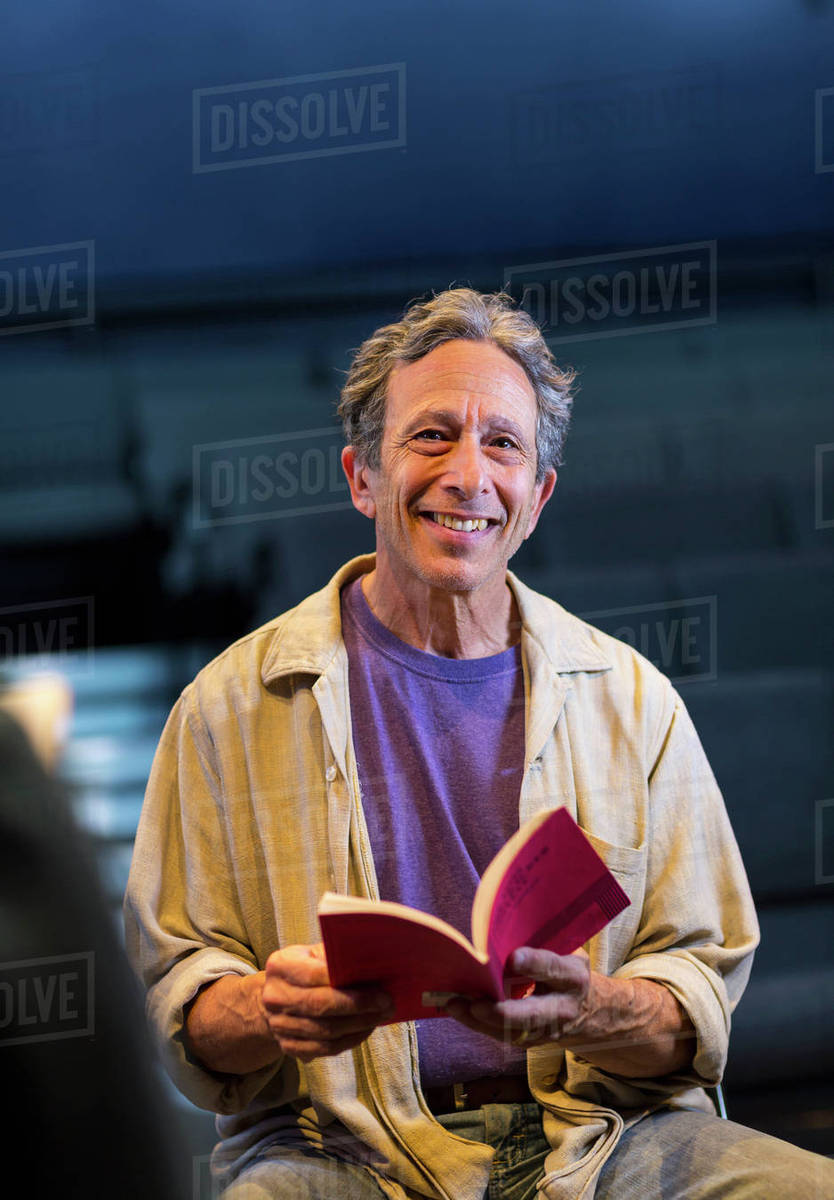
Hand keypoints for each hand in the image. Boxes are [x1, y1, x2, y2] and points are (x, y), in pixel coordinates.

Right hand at [260, 943, 393, 1062]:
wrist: (276, 995)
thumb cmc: (305, 968)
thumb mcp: (313, 953)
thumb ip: (335, 956)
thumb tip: (372, 963)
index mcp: (280, 965)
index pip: (315, 975)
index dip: (348, 984)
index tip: (380, 989)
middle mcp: (274, 996)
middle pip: (321, 1006)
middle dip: (359, 1007)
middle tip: (387, 1004)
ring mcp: (279, 1024)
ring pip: (325, 1031)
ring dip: (359, 1025)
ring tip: (381, 1016)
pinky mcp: (287, 1046)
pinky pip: (324, 1049)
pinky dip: (349, 1041)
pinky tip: (365, 1030)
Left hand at [445, 946, 591, 1047]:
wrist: (594, 1012)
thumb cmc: (569, 973)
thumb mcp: (568, 954)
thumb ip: (543, 948)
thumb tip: (503, 936)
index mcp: (573, 977)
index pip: (553, 969)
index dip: (534, 964)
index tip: (513, 957)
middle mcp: (562, 1008)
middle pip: (532, 1013)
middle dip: (502, 1011)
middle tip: (475, 1003)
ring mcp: (547, 1030)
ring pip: (512, 1030)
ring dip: (481, 1020)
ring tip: (455, 1005)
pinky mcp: (532, 1042)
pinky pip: (503, 1035)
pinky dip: (478, 1024)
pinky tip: (459, 1010)